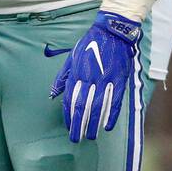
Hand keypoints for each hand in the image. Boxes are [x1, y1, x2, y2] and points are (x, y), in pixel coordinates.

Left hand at [49, 10, 140, 142]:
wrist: (113, 31)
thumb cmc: (90, 44)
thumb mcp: (71, 58)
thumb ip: (62, 77)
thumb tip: (52, 94)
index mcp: (77, 73)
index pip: (71, 99)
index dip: (69, 115)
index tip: (68, 126)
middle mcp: (90, 78)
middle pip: (83, 106)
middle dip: (78, 124)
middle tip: (76, 138)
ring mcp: (106, 80)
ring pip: (98, 106)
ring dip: (93, 123)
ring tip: (90, 136)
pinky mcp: (119, 80)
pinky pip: (115, 101)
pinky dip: (111, 114)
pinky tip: (108, 126)